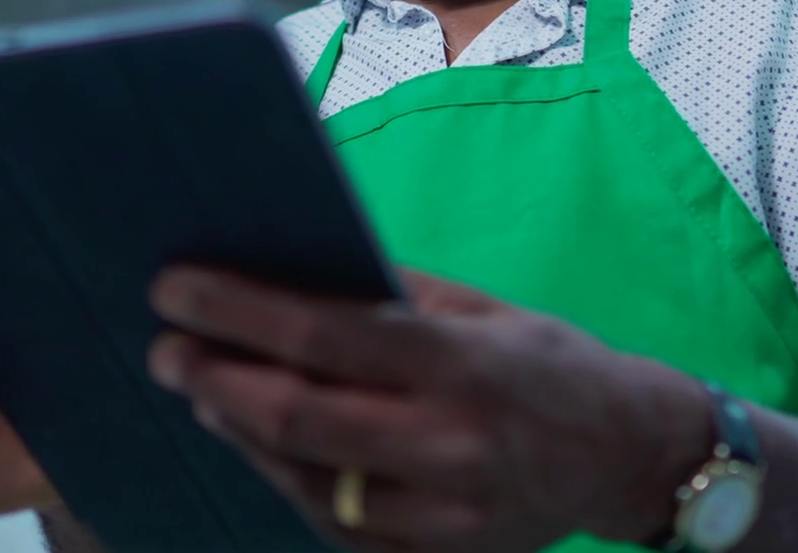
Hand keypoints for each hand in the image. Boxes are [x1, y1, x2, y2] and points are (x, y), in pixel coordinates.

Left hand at [147, 268, 710, 552]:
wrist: (631, 457)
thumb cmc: (552, 365)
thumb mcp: (485, 309)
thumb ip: (392, 295)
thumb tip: (294, 270)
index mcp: (462, 367)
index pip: (324, 337)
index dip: (237, 313)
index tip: (176, 289)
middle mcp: (449, 447)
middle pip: (296, 420)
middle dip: (213, 379)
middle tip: (165, 348)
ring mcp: (442, 519)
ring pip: (304, 482)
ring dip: (238, 432)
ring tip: (203, 389)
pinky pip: (334, 527)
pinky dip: (286, 481)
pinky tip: (259, 443)